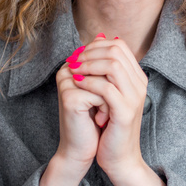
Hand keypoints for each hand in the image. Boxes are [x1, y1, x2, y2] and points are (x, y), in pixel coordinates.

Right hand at [39, 39, 109, 185]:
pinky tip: (99, 121)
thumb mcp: (107, 88)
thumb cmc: (97, 119)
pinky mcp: (69, 97)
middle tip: (112, 106)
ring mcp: (66, 82)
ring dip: (113, 99)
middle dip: (117, 85)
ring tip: (106, 114)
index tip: (116, 93)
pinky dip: (106, 108)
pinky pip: (100, 93)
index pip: (104, 52)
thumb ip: (110, 64)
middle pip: (106, 63)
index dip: (118, 72)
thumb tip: (115, 36)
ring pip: (105, 78)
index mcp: (74, 65)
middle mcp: (67, 70)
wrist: (85, 149)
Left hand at [67, 34, 149, 178]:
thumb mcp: (107, 96)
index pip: (119, 46)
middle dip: (90, 52)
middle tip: (73, 61)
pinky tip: (77, 86)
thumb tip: (96, 42)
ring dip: (88, 65)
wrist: (119, 158)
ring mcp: (134, 97)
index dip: (96, 45)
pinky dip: (89, 83)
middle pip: (116, 51)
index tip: (79, 54)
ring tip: (74, 71)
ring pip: (113, 65)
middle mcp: (140, 85)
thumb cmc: (110, 127)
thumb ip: (104, 73)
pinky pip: (106, 88)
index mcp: (137, 78)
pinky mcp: (125, 112)